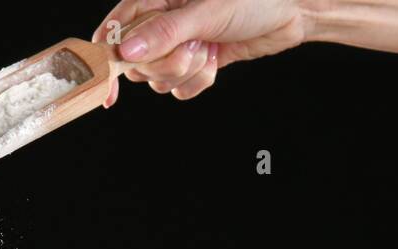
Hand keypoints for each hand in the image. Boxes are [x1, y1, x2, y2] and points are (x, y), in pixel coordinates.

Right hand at [93, 0, 312, 104]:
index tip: (109, 86)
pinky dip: (198, 81)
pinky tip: (216, 60)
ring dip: (186, 72)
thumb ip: (164, 32)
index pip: (115, 30)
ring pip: (158, 79)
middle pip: (136, 63)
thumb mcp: (206, 12)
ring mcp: (175, 45)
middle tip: (195, 45)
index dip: (108, 58)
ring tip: (211, 48)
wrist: (290, 12)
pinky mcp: (192, 63)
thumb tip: (127, 51)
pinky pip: (179, 88)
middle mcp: (160, 23)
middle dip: (166, 63)